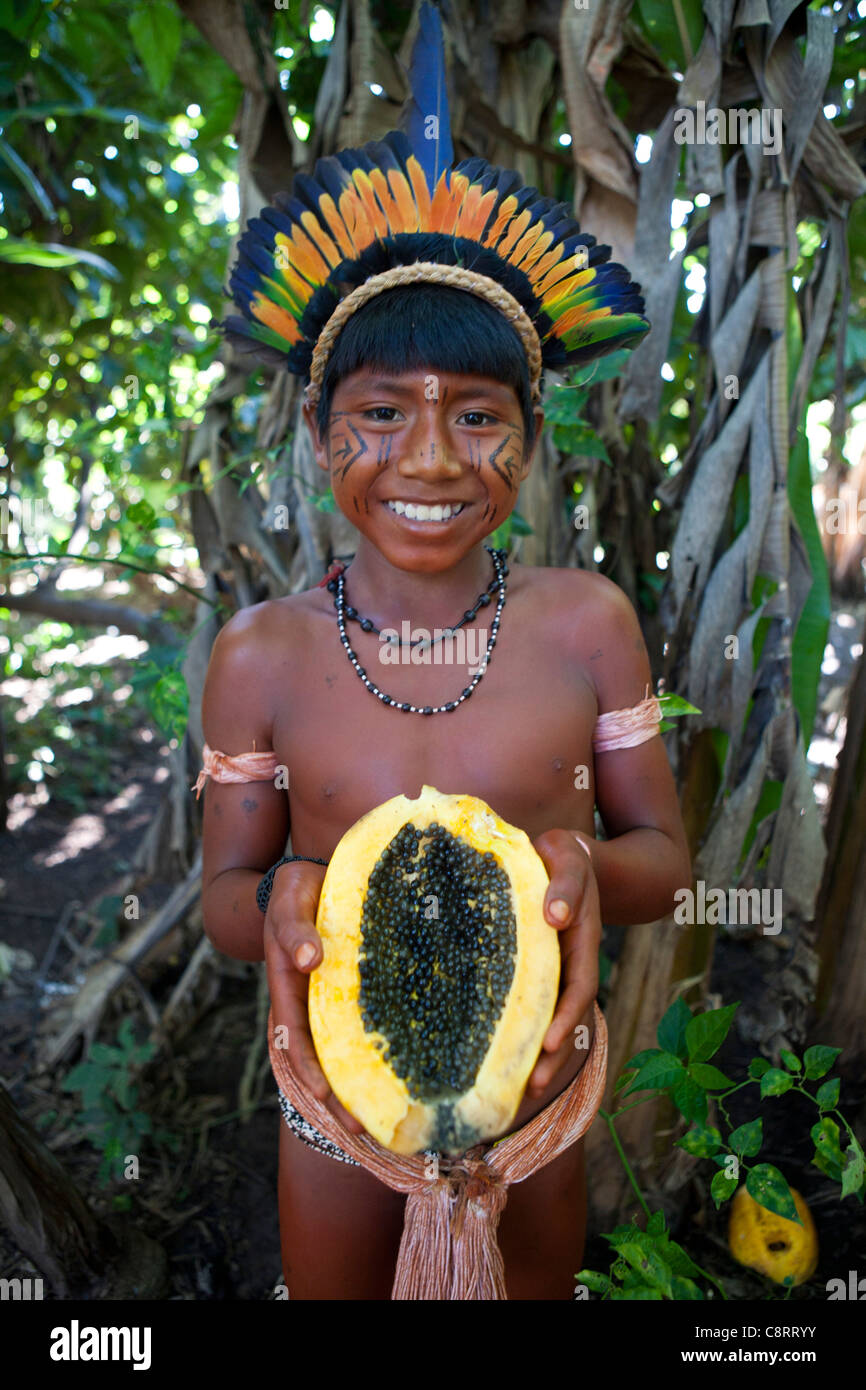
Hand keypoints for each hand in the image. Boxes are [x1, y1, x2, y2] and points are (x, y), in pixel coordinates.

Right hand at [263, 859, 362, 1133]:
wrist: (322, 872)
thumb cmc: (301, 886)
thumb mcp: (291, 897)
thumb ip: (293, 927)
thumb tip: (309, 960)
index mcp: (290, 983)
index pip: (296, 1036)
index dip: (309, 1068)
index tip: (323, 1096)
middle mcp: (312, 999)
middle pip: (322, 1057)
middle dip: (338, 1095)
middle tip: (363, 1129)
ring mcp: (338, 998)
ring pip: (348, 1050)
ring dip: (362, 1085)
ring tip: (388, 1119)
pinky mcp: (364, 991)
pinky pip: (371, 1028)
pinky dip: (383, 1054)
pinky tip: (411, 1075)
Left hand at [526, 828, 600, 1095]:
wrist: (560, 853)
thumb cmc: (560, 852)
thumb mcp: (566, 855)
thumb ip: (565, 883)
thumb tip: (556, 916)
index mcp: (581, 937)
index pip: (578, 985)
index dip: (567, 1017)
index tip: (551, 1044)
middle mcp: (572, 959)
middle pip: (568, 1015)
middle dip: (554, 1054)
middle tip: (532, 1086)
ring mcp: (556, 967)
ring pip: (552, 1017)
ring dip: (541, 1054)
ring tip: (519, 1090)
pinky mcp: (536, 969)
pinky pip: (534, 1006)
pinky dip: (524, 1033)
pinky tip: (499, 1057)